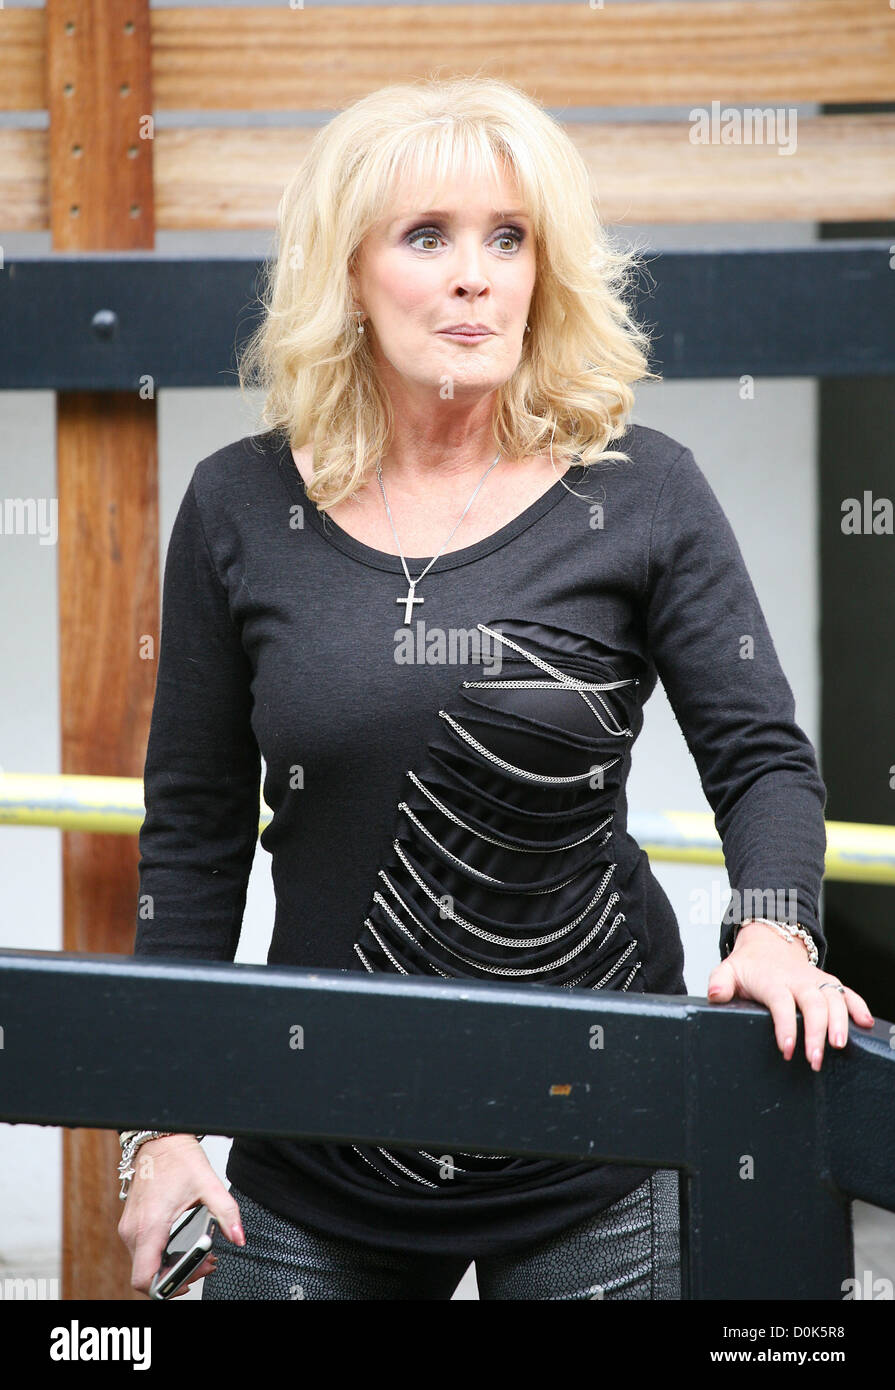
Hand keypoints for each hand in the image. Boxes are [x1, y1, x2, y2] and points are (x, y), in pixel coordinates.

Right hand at [117, 1134, 245, 1297]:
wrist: (159, 1139)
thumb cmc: (177, 1158)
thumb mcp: (209, 1184)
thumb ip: (226, 1212)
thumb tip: (239, 1236)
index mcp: (151, 1225)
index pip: (145, 1278)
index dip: (167, 1288)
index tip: (191, 1280)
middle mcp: (134, 1230)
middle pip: (147, 1276)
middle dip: (178, 1277)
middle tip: (205, 1264)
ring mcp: (129, 1228)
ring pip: (144, 1266)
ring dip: (170, 1267)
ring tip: (199, 1254)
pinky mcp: (131, 1225)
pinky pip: (143, 1253)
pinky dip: (162, 1256)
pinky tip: (182, 1246)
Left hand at [706, 920, 873, 1069]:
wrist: (768, 944)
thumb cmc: (748, 966)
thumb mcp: (728, 970)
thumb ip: (719, 983)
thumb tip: (715, 995)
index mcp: (772, 980)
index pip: (781, 1002)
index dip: (785, 1026)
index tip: (786, 1049)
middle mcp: (798, 980)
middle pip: (813, 1004)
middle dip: (816, 1032)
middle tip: (814, 1059)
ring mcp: (816, 981)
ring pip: (834, 999)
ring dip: (840, 1022)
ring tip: (839, 1046)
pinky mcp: (828, 983)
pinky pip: (848, 993)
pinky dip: (859, 1007)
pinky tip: (865, 1024)